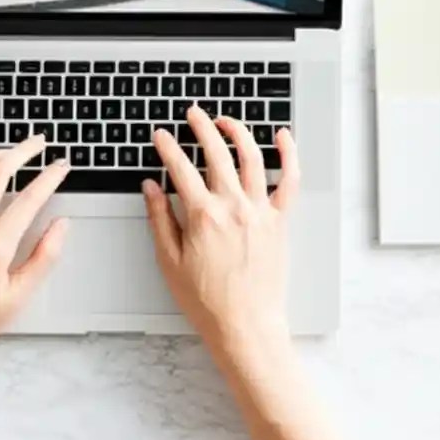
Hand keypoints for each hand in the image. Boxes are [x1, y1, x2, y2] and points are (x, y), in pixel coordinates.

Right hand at [142, 106, 298, 355]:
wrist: (245, 324)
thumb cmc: (208, 300)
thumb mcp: (170, 261)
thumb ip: (160, 219)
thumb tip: (150, 188)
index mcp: (203, 216)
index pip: (180, 168)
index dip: (168, 147)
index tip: (161, 136)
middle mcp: (233, 207)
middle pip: (216, 153)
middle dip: (200, 127)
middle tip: (192, 114)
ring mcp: (259, 211)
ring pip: (251, 157)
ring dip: (237, 132)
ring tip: (225, 121)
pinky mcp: (279, 221)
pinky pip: (289, 180)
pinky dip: (289, 154)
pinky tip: (283, 136)